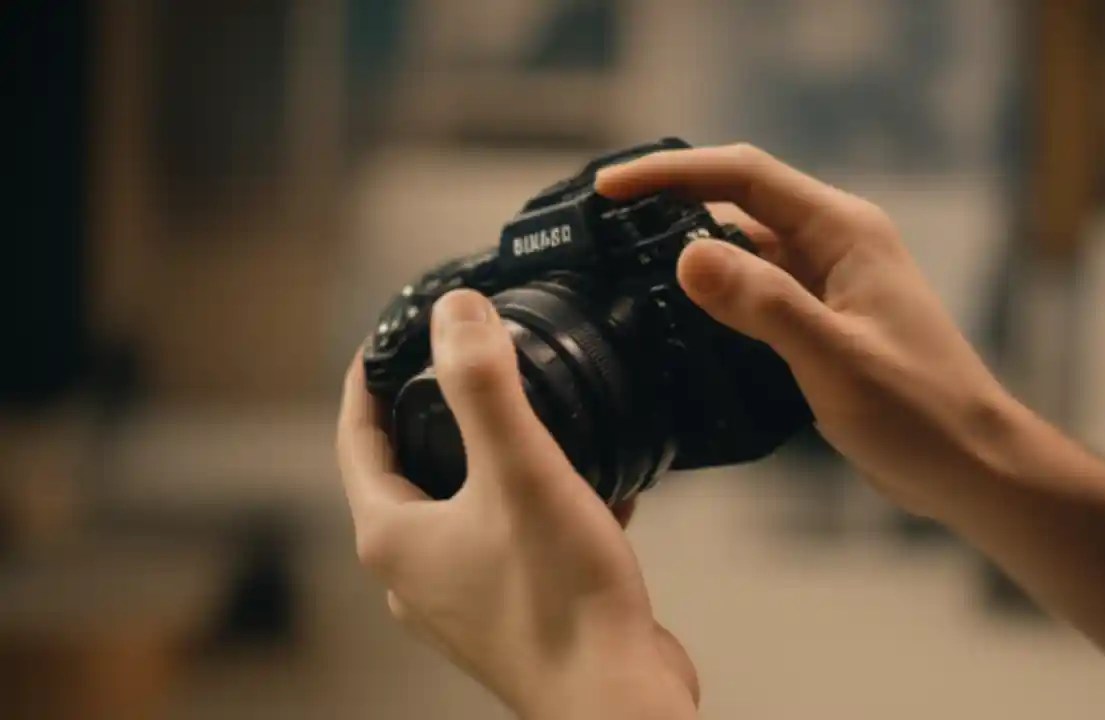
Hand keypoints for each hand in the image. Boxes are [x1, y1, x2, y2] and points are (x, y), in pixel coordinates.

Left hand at [336, 290, 697, 718]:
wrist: (616, 699)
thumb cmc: (562, 600)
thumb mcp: (521, 471)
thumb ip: (484, 385)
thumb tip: (455, 311)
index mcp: (393, 536)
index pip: (357, 437)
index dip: (369, 379)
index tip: (389, 335)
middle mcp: (414, 572)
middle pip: (406, 470)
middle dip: (431, 411)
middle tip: (460, 362)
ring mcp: (462, 597)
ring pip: (464, 505)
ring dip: (490, 457)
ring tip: (531, 415)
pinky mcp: (512, 611)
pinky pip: (511, 537)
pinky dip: (536, 502)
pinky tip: (594, 483)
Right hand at [597, 144, 1013, 519]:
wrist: (971, 466)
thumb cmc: (921, 414)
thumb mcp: (836, 359)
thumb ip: (764, 305)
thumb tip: (686, 256)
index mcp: (845, 231)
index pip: (744, 176)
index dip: (672, 173)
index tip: (610, 190)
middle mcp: (834, 245)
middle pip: (737, 204)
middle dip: (670, 205)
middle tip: (601, 229)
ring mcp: (827, 284)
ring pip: (743, 251)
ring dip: (688, 255)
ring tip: (621, 268)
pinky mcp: (820, 322)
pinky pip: (755, 294)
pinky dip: (713, 298)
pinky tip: (676, 320)